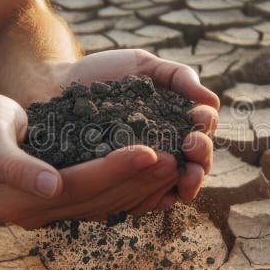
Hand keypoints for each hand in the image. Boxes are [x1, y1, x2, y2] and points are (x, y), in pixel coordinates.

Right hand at [0, 93, 193, 228]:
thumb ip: (16, 163)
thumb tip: (51, 186)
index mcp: (20, 202)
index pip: (79, 185)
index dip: (116, 169)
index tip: (149, 151)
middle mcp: (39, 215)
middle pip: (100, 198)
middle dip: (140, 179)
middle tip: (176, 159)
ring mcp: (54, 214)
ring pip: (109, 204)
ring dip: (144, 187)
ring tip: (176, 165)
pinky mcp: (68, 205)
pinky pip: (108, 203)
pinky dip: (136, 191)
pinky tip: (160, 177)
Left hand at [27, 49, 219, 205]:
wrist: (56, 85)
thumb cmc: (103, 73)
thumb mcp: (144, 66)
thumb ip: (179, 77)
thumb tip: (212, 102)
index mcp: (175, 124)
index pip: (202, 134)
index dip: (205, 129)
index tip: (198, 119)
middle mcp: (165, 151)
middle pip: (196, 164)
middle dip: (202, 156)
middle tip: (192, 144)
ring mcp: (143, 172)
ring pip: (176, 186)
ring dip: (187, 182)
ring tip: (184, 172)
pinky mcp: (119, 187)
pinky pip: (144, 203)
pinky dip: (157, 201)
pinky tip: (161, 195)